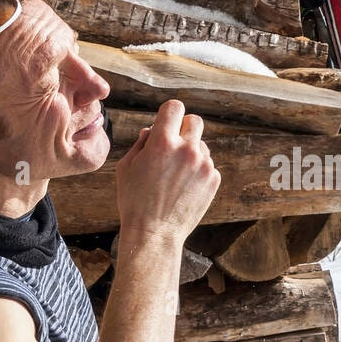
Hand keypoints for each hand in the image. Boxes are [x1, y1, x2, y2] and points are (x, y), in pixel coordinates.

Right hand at [115, 99, 219, 246]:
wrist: (154, 233)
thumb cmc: (134, 200)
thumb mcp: (127, 166)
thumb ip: (141, 142)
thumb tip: (152, 129)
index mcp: (162, 142)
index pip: (174, 107)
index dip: (169, 113)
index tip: (166, 122)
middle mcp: (186, 150)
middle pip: (195, 121)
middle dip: (184, 127)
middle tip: (174, 143)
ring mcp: (203, 165)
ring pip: (201, 145)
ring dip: (190, 152)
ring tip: (174, 174)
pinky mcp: (213, 180)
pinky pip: (208, 165)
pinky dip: (198, 171)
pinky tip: (183, 187)